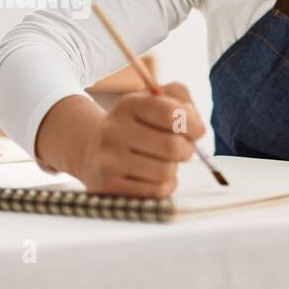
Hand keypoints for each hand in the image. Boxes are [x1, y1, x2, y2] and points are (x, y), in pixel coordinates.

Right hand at [77, 81, 206, 196]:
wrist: (93, 150)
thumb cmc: (138, 125)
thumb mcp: (155, 101)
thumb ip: (181, 97)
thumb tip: (195, 123)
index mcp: (128, 104)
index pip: (172, 114)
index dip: (193, 125)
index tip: (196, 131)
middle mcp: (114, 130)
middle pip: (172, 146)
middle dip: (187, 150)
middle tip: (181, 149)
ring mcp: (108, 160)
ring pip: (166, 172)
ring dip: (174, 169)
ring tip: (163, 162)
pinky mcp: (109, 186)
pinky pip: (157, 191)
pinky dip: (165, 185)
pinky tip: (154, 176)